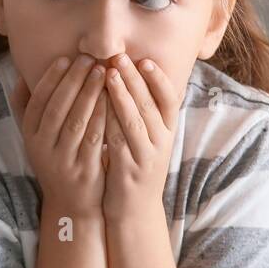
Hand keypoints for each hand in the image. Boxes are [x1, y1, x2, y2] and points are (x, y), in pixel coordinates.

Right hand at [9, 54, 108, 218]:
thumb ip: (29, 108)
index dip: (51, 79)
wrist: (72, 205)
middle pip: (57, 108)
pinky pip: (95, 138)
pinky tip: (113, 99)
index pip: (38, 102)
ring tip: (103, 72)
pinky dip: (104, 116)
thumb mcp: (36, 138)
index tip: (66, 58)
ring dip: (91, 94)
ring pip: (77, 121)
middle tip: (89, 59)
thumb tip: (22, 73)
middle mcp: (42, 149)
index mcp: (30, 137)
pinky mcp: (84, 171)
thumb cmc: (56, 161)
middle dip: (74, 81)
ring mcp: (63, 161)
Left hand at [102, 55, 180, 219]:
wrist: (135, 210)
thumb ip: (144, 114)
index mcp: (168, 132)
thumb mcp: (147, 139)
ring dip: (122, 95)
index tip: (145, 60)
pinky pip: (119, 140)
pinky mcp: (130, 170)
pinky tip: (98, 106)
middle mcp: (163, 142)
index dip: (159, 79)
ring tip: (109, 74)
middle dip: (135, 79)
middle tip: (120, 57)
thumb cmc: (136, 166)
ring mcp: (147, 157)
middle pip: (151, 105)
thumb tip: (135, 79)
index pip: (170, 99)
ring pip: (136, 120)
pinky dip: (109, 120)